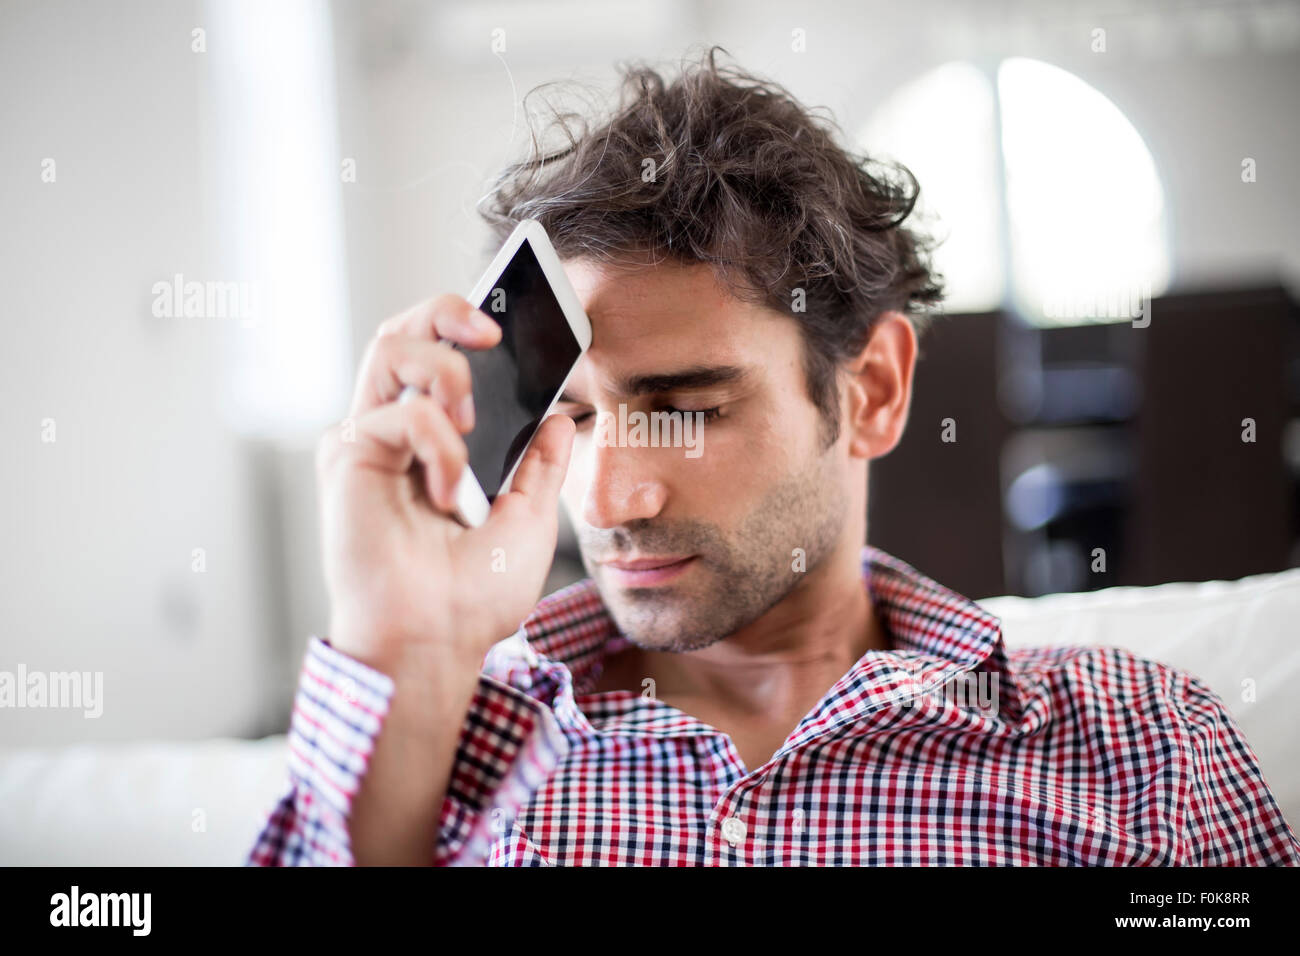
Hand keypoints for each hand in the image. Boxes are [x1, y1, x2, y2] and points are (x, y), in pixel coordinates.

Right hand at [316, 294, 575, 671]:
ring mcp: (367, 442)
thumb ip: (539, 464)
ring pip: (388, 347)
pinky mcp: (347, 457)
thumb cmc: (473, 594)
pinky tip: (446, 492)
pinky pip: (399, 415)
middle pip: (404, 333)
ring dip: (444, 370)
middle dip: (448, 311)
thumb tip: (558, 417)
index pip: (440, 358)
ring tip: (472, 420)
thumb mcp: (529, 516)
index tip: (512, 321)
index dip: (465, 325)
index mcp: (432, 444)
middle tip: (491, 329)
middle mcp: (392, 434)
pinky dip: (439, 445)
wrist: (437, 640)